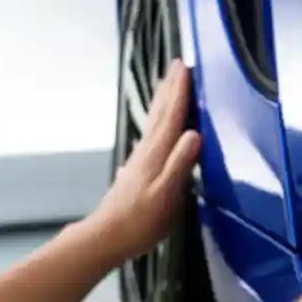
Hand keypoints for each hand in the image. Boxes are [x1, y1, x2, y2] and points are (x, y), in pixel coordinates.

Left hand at [87, 60, 201, 264]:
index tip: (186, 68)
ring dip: (164, 99)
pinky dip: (160, 119)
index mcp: (157, 154)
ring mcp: (141, 158)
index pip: (172, 116)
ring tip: (171, 84)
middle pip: (161, 112)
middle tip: (178, 65)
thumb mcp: (166, 196)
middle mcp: (148, 150)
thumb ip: (180, 164)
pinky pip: (153, 133)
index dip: (180, 91)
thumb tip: (195, 134)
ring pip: (155, 120)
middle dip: (170, 87)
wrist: (106, 237)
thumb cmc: (140, 221)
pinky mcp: (139, 168)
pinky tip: (161, 124)